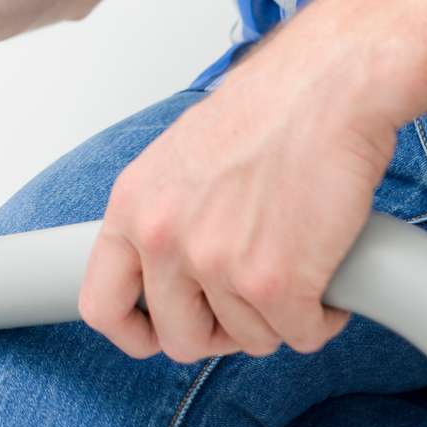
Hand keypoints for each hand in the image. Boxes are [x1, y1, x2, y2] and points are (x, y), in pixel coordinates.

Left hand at [78, 0, 398, 362]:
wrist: (325, 88)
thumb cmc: (266, 111)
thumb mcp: (180, 160)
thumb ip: (166, 216)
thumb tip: (171, 273)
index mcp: (132, 205)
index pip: (101, 302)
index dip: (136, 332)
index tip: (162, 332)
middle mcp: (162, 237)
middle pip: (180, 337)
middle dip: (221, 328)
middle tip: (251, 295)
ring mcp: (215, 264)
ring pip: (248, 339)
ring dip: (278, 313)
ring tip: (295, 258)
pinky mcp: (274, 284)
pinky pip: (299, 336)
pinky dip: (321, 314)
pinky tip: (324, 270)